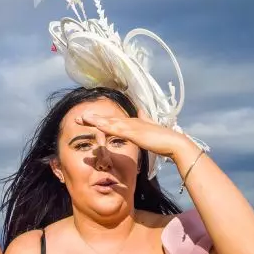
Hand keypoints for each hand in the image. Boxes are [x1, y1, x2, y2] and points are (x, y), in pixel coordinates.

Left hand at [76, 110, 196, 162]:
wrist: (175, 143)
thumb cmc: (164, 140)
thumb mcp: (152, 129)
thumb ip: (146, 119)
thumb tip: (142, 110)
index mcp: (134, 123)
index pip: (114, 121)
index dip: (101, 120)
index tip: (88, 119)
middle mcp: (131, 122)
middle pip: (109, 119)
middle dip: (93, 118)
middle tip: (78, 117)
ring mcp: (132, 126)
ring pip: (110, 122)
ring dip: (96, 120)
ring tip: (82, 118)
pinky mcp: (134, 132)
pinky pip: (117, 129)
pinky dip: (106, 126)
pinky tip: (97, 125)